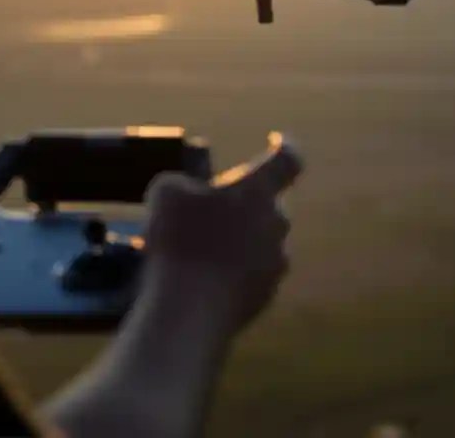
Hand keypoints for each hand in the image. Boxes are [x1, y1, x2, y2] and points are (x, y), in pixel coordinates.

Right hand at [143, 131, 300, 332]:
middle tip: (208, 215)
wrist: (190, 312)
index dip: (283, 148)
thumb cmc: (180, 241)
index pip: (288, 160)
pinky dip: (233, 274)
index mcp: (259, 192)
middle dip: (243, 206)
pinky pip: (252, 276)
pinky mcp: (266, 297)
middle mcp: (278, 224)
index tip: (276, 142)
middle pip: (268, 205)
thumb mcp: (167, 192)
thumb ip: (184, 183)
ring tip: (197, 254)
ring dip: (238, 242)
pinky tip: (202, 283)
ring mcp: (276, 264)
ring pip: (260, 243)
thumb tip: (189, 190)